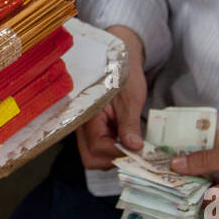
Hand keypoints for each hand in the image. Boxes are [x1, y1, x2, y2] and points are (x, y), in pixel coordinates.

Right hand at [77, 25, 147, 169]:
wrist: (116, 58)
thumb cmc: (122, 74)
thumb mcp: (130, 99)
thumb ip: (129, 124)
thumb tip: (134, 148)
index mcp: (88, 114)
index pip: (97, 147)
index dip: (118, 153)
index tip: (137, 151)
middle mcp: (81, 124)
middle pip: (90, 158)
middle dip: (112, 160)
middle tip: (132, 152)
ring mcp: (84, 127)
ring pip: (92, 155)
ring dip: (112, 155)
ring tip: (129, 143)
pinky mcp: (91, 128)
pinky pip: (97, 147)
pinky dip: (111, 148)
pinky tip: (124, 139)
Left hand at [169, 136, 218, 218]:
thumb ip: (202, 162)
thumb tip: (173, 166)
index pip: (191, 201)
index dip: (174, 187)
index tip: (156, 174)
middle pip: (199, 203)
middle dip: (183, 185)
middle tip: (164, 166)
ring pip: (210, 199)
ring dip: (197, 182)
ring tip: (179, 163)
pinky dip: (211, 183)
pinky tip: (203, 166)